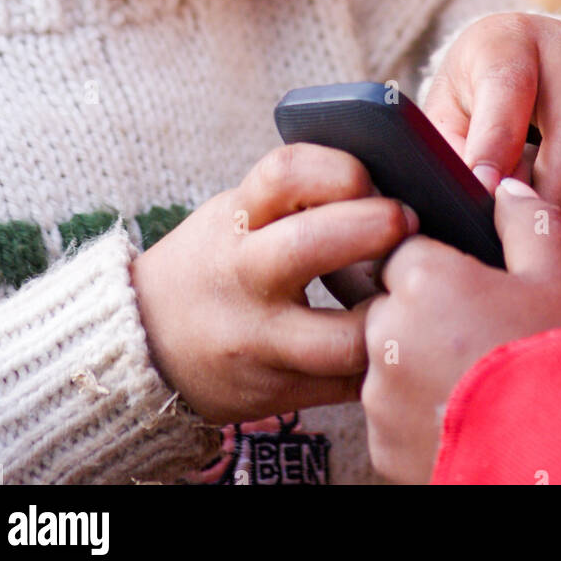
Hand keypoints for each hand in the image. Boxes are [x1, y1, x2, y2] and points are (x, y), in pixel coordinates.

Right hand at [130, 143, 416, 423]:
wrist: (147, 342)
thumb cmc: (217, 261)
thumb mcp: (238, 214)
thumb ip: (298, 198)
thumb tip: (389, 177)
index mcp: (235, 220)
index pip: (285, 174)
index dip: (338, 168)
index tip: (370, 177)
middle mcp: (243, 278)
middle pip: (310, 246)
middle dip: (374, 228)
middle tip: (408, 222)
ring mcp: (259, 342)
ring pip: (341, 338)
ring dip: (391, 313)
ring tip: (413, 292)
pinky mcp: (277, 393)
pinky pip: (349, 384)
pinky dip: (382, 360)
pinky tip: (395, 338)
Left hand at [362, 178, 560, 483]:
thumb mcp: (559, 276)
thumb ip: (528, 221)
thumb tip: (506, 189)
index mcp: (422, 279)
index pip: (405, 251)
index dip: (439, 267)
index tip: (468, 289)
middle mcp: (386, 332)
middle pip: (391, 308)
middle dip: (425, 318)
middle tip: (479, 339)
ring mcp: (380, 396)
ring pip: (388, 365)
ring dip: (418, 369)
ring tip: (477, 383)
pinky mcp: (382, 449)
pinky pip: (391, 419)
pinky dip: (419, 418)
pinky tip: (467, 418)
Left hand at [423, 13, 560, 262]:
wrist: (512, 66)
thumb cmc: (471, 97)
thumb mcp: (446, 114)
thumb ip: (456, 150)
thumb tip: (486, 193)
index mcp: (508, 40)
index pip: (510, 86)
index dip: (500, 142)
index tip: (488, 192)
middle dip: (558, 189)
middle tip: (533, 230)